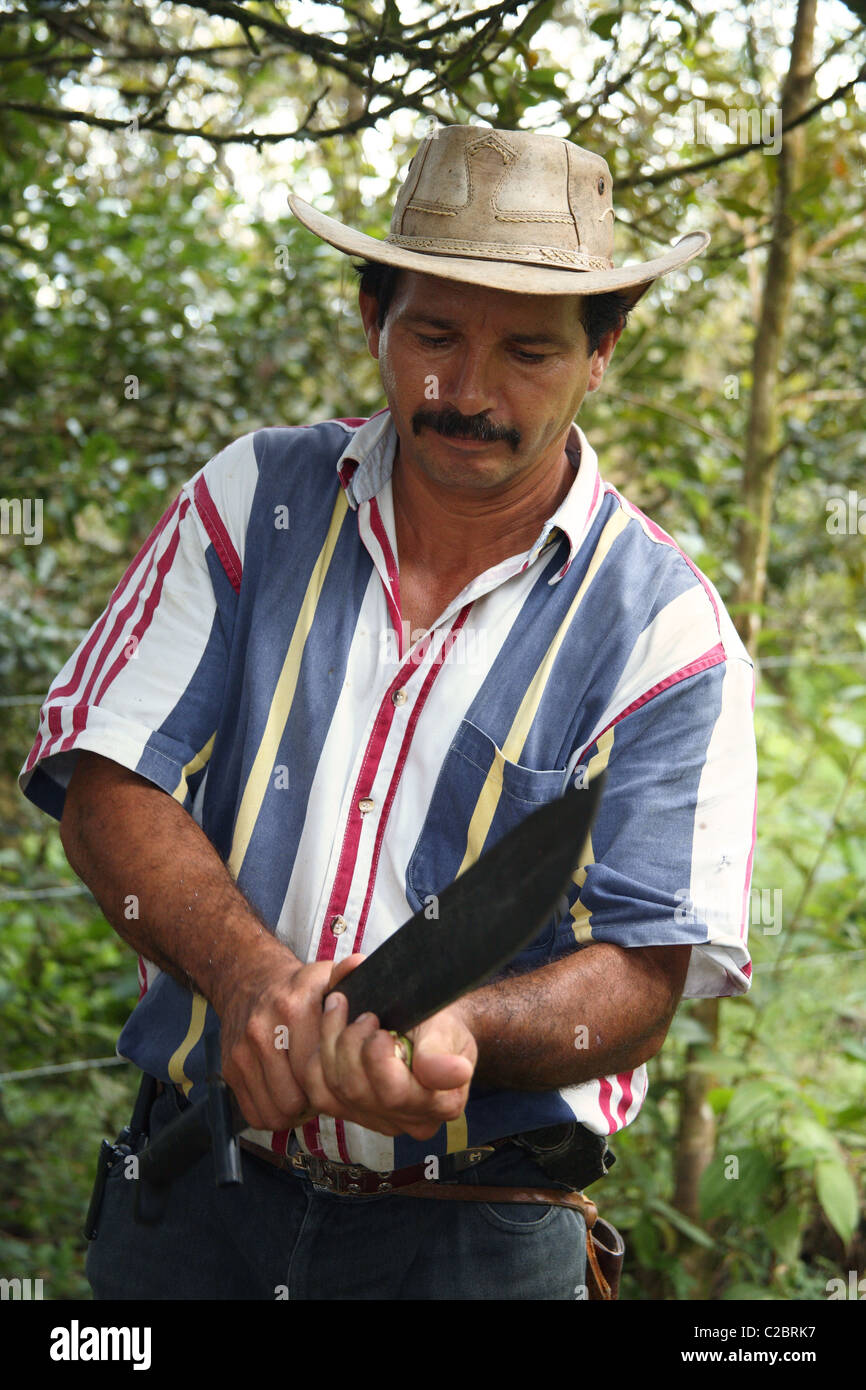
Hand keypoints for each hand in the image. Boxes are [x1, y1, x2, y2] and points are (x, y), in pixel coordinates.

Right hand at [214, 937, 335, 1131]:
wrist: (249, 980)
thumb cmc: (296, 988)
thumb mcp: (324, 976)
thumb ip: (347, 975)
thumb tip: (360, 964)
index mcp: (294, 1007)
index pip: (317, 1068)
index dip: (333, 1081)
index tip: (340, 1076)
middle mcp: (263, 1029)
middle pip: (296, 1096)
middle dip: (314, 1099)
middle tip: (323, 1087)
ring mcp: (242, 1051)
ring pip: (276, 1111)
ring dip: (294, 1110)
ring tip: (305, 1091)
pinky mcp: (230, 1068)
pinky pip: (255, 1114)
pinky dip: (272, 1113)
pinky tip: (284, 1093)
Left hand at [300, 955, 476, 1140]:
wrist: (429, 1027)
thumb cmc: (439, 1026)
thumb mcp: (448, 1029)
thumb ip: (443, 1051)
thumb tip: (455, 1073)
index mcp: (442, 1104)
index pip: (395, 1093)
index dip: (377, 1059)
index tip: (380, 1029)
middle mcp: (410, 1122)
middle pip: (358, 1091)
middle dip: (351, 1043)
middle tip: (365, 1014)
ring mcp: (378, 1120)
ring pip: (335, 1089)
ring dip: (331, 1043)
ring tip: (344, 1010)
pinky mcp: (352, 1112)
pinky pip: (320, 1092)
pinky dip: (319, 1060)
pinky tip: (331, 1034)